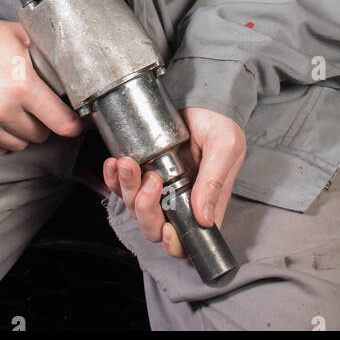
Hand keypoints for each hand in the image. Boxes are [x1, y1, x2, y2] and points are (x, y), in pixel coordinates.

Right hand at [0, 18, 83, 154]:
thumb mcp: (19, 36)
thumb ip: (46, 54)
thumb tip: (72, 64)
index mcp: (22, 85)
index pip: (61, 122)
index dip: (72, 123)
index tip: (74, 122)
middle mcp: (3, 110)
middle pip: (40, 135)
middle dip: (42, 121)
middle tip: (33, 105)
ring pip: (18, 144)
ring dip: (19, 131)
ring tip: (10, 108)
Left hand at [102, 107, 245, 258]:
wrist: (201, 95)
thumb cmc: (220, 123)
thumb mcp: (225, 147)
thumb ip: (214, 182)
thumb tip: (204, 218)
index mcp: (204, 204)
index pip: (187, 241)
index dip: (174, 244)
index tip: (167, 228)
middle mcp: (179, 200)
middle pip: (154, 228)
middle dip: (146, 210)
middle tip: (152, 179)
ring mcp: (159, 187)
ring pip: (134, 207)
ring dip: (127, 188)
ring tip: (130, 162)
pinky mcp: (143, 169)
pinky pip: (121, 185)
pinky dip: (114, 178)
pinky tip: (116, 163)